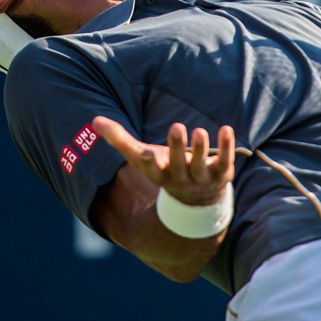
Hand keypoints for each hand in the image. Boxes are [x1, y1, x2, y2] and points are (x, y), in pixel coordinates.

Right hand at [92, 117, 235, 206]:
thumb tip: (94, 120)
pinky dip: (226, 146)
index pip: (151, 170)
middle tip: (176, 126)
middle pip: (178, 164)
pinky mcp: (221, 173)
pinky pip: (225, 160)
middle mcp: (180, 178)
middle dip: (177, 147)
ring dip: (201, 148)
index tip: (145, 152)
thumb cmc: (165, 169)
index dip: (148, 162)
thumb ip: (120, 139)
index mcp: (158, 174)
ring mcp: (201, 177)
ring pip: (201, 164)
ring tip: (199, 131)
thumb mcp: (142, 156)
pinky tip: (226, 129)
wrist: (197, 199)